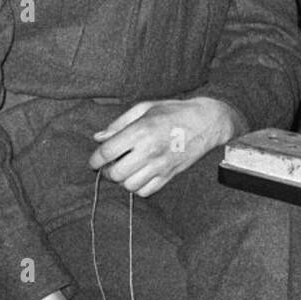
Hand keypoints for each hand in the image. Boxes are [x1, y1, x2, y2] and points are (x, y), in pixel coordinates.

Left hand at [89, 96, 242, 197]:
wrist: (206, 122)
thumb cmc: (174, 111)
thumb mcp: (145, 108)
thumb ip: (119, 123)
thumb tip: (98, 137)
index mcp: (140, 130)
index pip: (107, 152)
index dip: (95, 159)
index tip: (93, 161)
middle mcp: (149, 150)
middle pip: (115, 173)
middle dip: (107, 171)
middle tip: (110, 164)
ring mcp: (160, 166)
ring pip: (129, 185)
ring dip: (122, 180)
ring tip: (125, 169)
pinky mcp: (170, 175)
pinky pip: (145, 191)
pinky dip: (138, 187)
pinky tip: (139, 175)